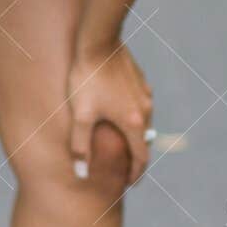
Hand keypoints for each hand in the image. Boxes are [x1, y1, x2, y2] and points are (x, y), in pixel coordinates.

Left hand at [67, 40, 153, 185]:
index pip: (140, 157)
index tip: (130, 185)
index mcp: (133, 122)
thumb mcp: (81, 116)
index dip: (135, 174)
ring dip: (134, 136)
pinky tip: (119, 114)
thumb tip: (81, 175)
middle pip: (144, 141)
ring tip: (121, 143)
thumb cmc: (86, 79)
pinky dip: (133, 117)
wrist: (98, 41)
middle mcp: (145, 110)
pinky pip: (140, 106)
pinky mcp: (141, 81)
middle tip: (125, 169)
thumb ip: (81, 147)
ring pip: (143, 122)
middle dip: (135, 157)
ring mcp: (145, 94)